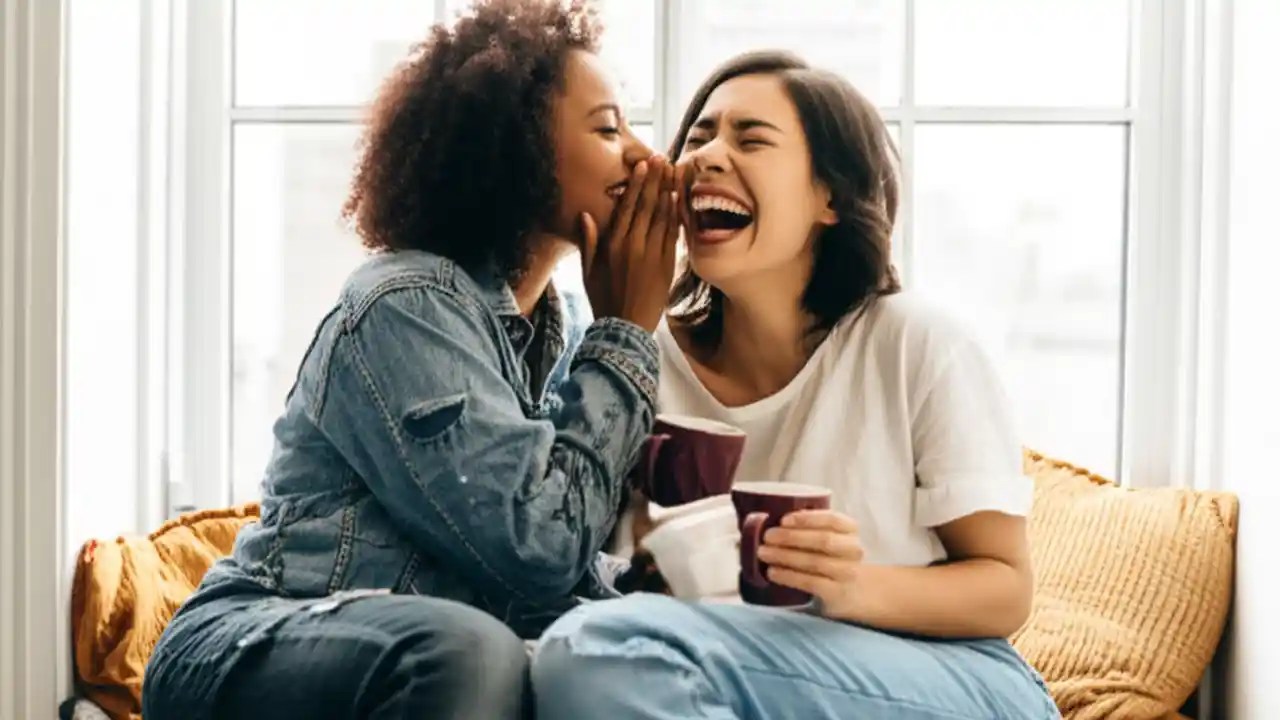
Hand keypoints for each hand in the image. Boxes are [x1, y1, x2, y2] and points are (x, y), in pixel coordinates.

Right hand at [579, 156, 684, 332]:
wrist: (625, 328)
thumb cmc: (604, 300)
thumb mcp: (588, 271)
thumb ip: (589, 242)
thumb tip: (585, 215)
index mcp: (613, 244)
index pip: (627, 207)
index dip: (637, 184)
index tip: (644, 166)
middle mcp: (633, 245)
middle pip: (647, 205)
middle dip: (656, 180)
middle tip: (663, 158)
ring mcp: (652, 254)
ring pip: (663, 216)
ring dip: (669, 191)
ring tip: (674, 170)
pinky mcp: (667, 264)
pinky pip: (673, 234)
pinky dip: (677, 215)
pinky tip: (680, 199)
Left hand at [755, 510, 863, 617]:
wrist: (856, 591)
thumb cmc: (834, 558)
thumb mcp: (830, 538)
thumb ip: (810, 528)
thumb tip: (774, 523)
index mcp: (850, 530)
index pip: (832, 519)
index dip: (807, 518)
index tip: (784, 520)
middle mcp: (853, 550)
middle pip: (823, 540)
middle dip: (791, 537)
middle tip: (768, 536)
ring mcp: (847, 572)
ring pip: (815, 561)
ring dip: (785, 556)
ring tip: (764, 553)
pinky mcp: (837, 593)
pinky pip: (810, 582)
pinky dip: (789, 576)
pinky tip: (773, 572)